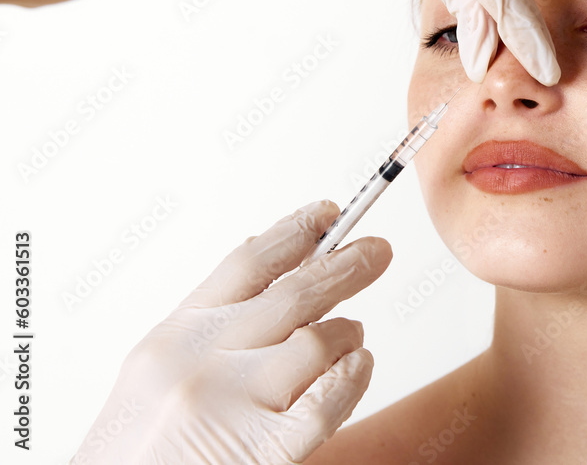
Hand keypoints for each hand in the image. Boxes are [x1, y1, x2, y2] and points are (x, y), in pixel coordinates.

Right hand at [71, 200, 391, 463]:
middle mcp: (201, 362)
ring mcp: (230, 405)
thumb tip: (273, 254)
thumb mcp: (158, 367)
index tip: (328, 213)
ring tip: (352, 337)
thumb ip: (213, 318)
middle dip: (345, 265)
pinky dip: (352, 378)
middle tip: (378, 251)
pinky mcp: (260, 452)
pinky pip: (326, 403)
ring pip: (317, 343)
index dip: (295, 231)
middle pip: (293, 293)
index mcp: (176, 335)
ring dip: (348, 333)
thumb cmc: (140, 445)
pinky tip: (359, 367)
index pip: (248, 264)